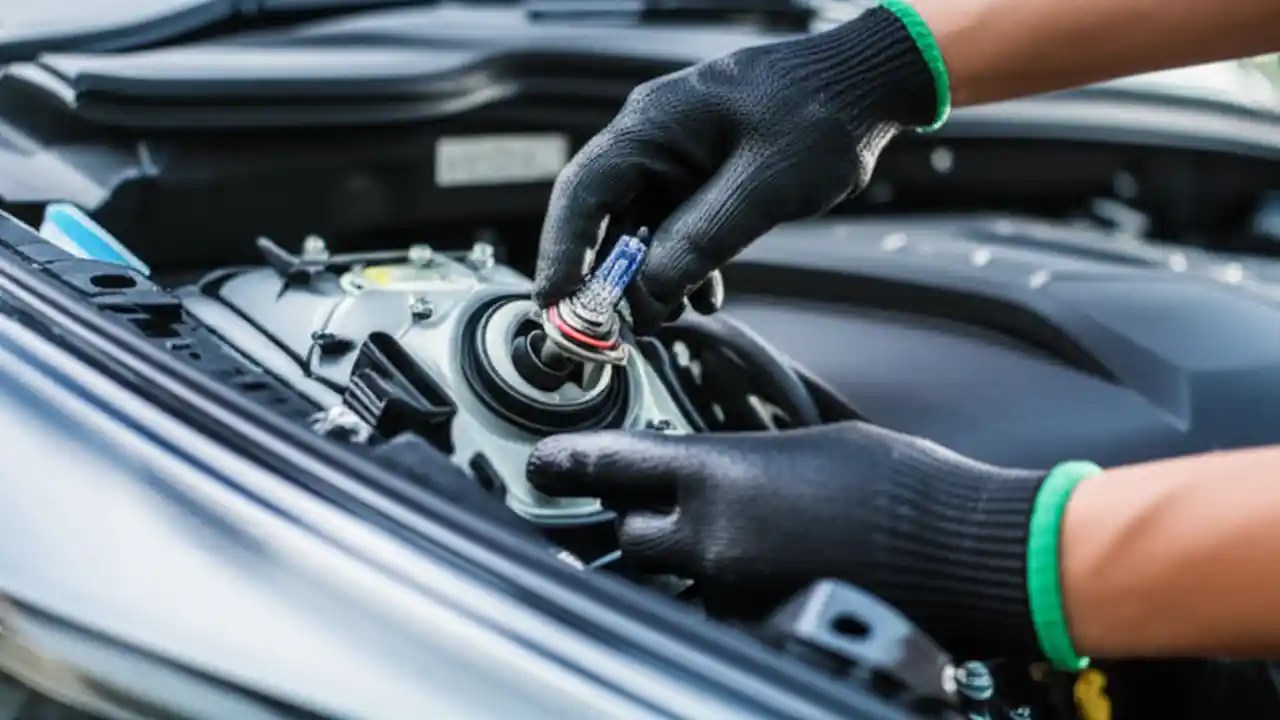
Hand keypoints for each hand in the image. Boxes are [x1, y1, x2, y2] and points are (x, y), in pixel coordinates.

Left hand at [528, 421, 1046, 653]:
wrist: (963, 546)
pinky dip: (731, 592)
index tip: (544, 464)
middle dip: (641, 518)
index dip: (568, 463)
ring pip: (675, 577)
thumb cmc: (902, 484)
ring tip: (751, 543)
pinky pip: (719, 610)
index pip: (613, 464)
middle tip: (667, 508)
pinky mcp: (761, 628)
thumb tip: (718, 466)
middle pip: (630, 530)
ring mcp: (734, 591)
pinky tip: (776, 574)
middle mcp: (712, 536)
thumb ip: (744, 457)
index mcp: (720, 474)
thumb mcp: (811, 444)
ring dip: (692, 561)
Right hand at [533, 7, 939, 332]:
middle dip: (608, 276)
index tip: (555, 302)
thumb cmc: (823, 110)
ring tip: (666, 316)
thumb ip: (702, 238)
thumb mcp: (764, 185)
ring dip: (648, 277)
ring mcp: (678, 157)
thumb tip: (650, 287)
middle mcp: (655, 138)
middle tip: (615, 326)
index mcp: (654, 124)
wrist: (870, 85)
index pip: (583, 193)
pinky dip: (682, 264)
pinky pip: (674, 227)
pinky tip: (703, 295)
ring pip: (639, 228)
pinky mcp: (703, 175)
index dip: (562, 252)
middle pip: (604, 216)